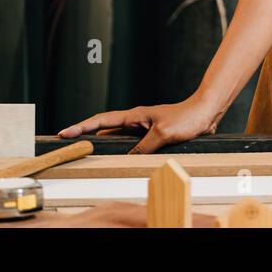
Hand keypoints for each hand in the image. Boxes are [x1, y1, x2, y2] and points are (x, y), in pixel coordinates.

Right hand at [56, 96, 222, 152]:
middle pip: (106, 129)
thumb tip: (127, 159)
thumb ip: (144, 147)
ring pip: (118, 138)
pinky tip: (120, 160)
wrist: (206, 112)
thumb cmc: (187, 117)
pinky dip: (123, 152)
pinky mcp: (153, 135)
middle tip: (70, 145)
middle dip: (87, 136)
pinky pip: (132, 145)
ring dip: (104, 145)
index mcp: (135, 115)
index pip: (102, 120)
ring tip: (88, 153)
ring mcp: (144, 128)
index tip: (65, 132)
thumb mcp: (163, 134)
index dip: (82, 126)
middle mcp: (137, 121)